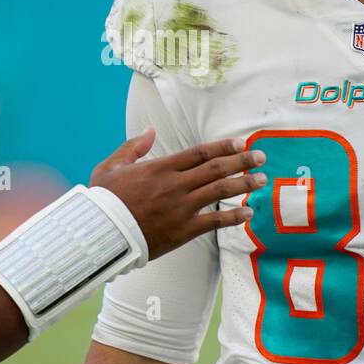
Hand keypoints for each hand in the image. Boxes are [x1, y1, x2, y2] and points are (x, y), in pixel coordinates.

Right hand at [90, 127, 265, 259]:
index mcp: (160, 167)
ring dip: (244, 184)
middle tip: (261, 157)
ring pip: (220, 191)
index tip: (240, 143)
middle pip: (217, 168)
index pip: (199, 152)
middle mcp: (175, 184)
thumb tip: (150, 130)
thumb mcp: (112, 166)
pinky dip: (234, 217)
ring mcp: (181, 208)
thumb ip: (134, 147)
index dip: (223, 146)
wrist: (102, 233)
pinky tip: (248, 213)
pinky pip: (215, 221)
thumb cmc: (105, 200)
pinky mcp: (183, 230)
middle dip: (242, 161)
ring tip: (261, 181)